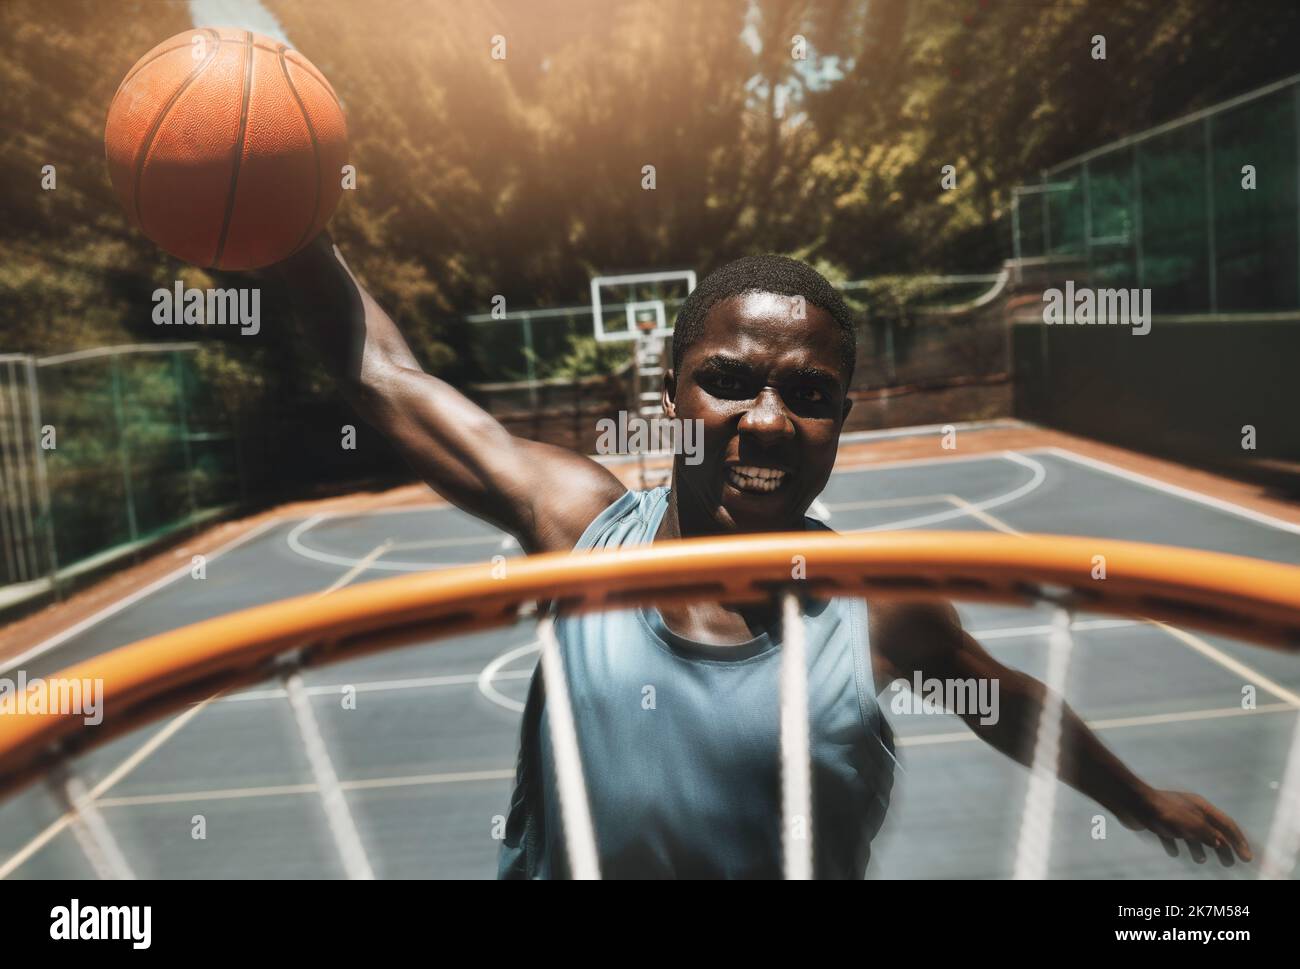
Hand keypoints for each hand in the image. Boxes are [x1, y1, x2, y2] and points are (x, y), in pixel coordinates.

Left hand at [1123, 789, 1251, 864]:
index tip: (1247, 858)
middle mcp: (1189, 810)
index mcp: (1201, 807)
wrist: (1131, 802)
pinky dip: (1174, 845)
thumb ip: (1207, 834)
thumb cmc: (1162, 812)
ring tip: (1200, 860)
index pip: (1227, 825)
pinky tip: (1173, 852)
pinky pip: (1170, 836)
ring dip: (1198, 848)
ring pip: (1191, 834)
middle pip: (1211, 830)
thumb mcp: (1190, 824)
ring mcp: (1174, 815)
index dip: (1239, 842)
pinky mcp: (1158, 821)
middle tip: (1228, 864)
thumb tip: (1221, 843)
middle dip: (1222, 848)